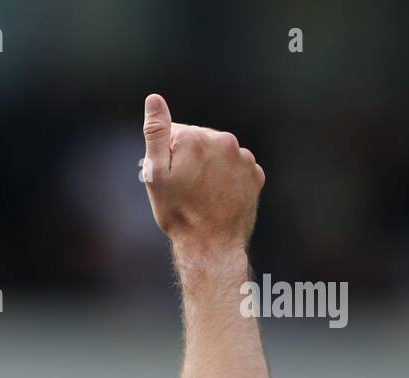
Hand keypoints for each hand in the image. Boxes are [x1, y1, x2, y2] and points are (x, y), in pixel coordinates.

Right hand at [140, 94, 263, 258]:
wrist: (212, 245)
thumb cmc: (178, 212)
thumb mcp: (156, 174)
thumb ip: (155, 133)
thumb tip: (154, 100)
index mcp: (196, 137)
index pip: (174, 133)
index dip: (166, 156)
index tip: (168, 178)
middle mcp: (224, 141)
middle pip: (198, 140)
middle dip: (188, 159)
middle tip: (182, 190)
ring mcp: (243, 158)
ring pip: (217, 154)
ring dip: (208, 168)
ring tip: (201, 196)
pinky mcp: (255, 174)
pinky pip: (235, 168)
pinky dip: (225, 179)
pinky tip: (217, 198)